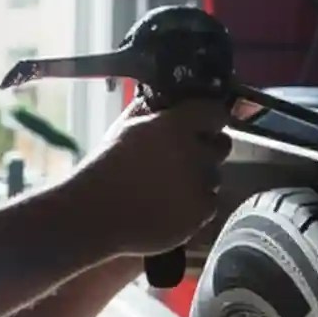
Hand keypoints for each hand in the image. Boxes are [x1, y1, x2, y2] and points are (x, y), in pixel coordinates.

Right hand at [67, 98, 230, 255]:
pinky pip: (209, 203)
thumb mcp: (125, 128)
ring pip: (214, 176)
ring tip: (168, 188)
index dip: (208, 119)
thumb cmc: (105, 168)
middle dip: (206, 149)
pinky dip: (195, 204)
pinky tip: (170, 205)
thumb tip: (165, 103)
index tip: (200, 125)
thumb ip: (151, 112)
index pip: (214, 112)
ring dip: (199, 179)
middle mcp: (194, 152)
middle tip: (184, 159)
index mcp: (175, 126)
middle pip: (221, 145)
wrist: (96, 213)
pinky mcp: (201, 211)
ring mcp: (200, 184)